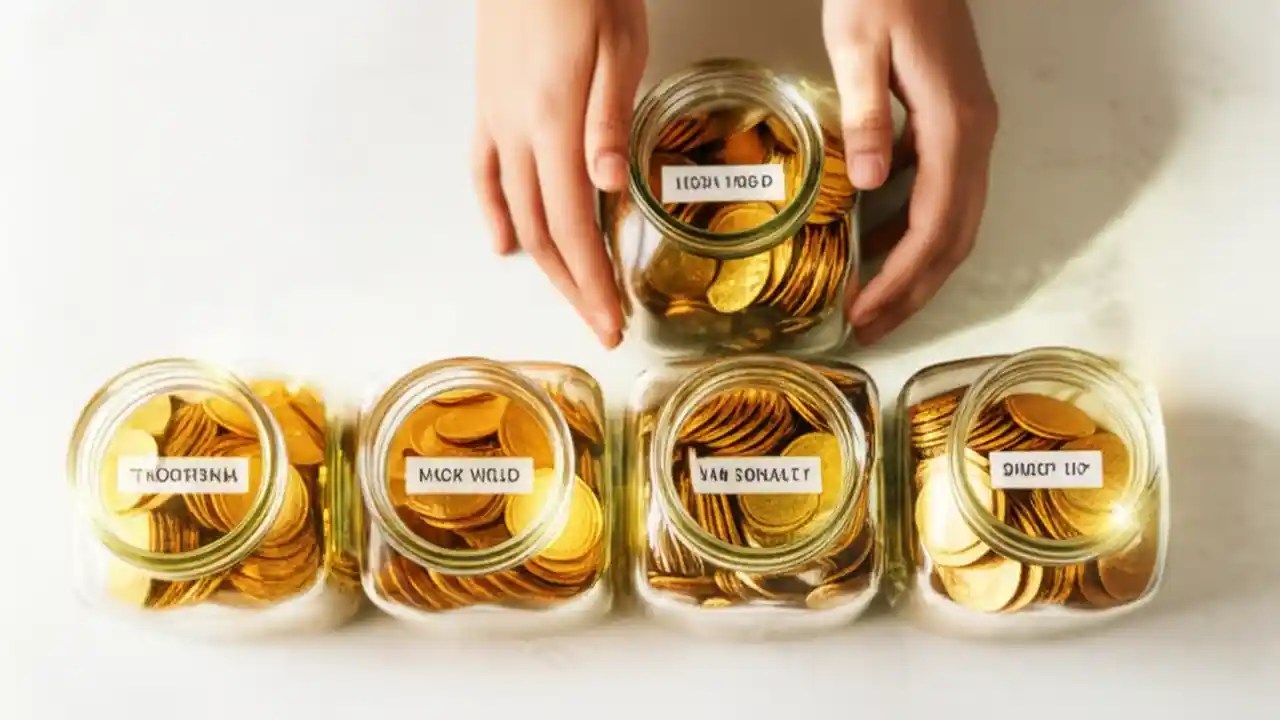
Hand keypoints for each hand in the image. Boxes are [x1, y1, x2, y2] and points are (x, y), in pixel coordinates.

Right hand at [473, 0, 647, 347]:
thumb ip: (610, 122)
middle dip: (574, 286)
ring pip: (515, 210)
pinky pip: (484, 172)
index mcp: (555, 123)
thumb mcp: (620, 45)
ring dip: (543, 261)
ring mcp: (496, 120)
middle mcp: (518, 132)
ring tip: (571, 293)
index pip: (574, 227)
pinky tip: (505, 242)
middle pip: (543, 233)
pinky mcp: (488, 103)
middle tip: (602, 322)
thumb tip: (609, 191)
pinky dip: (496, 213)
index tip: (611, 322)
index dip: (592, 282)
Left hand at [823, 0, 997, 343]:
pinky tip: (875, 244)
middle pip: (954, 237)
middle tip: (869, 328)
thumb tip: (870, 185)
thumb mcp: (859, 46)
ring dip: (915, 267)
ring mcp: (968, 129)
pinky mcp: (952, 121)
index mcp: (957, 125)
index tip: (863, 312)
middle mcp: (974, 135)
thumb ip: (866, 115)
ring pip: (953, 220)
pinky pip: (940, 193)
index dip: (901, 278)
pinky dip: (912, 229)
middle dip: (913, 290)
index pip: (937, 225)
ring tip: (872, 303)